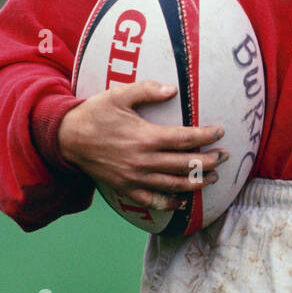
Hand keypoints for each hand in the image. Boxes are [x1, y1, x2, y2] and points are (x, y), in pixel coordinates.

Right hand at [58, 79, 227, 209]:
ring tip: (212, 177)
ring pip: (174, 186)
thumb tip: (173, 89)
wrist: (67, 138)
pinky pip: (152, 201)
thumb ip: (147, 90)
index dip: (207, 135)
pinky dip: (170, 203)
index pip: (186, 138)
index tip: (220, 131)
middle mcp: (143, 161)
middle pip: (186, 165)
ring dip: (197, 183)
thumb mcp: (118, 94)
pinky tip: (183, 201)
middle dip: (210, 161)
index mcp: (145, 137)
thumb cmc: (95, 113)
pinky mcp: (126, 189)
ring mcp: (135, 178)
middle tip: (224, 156)